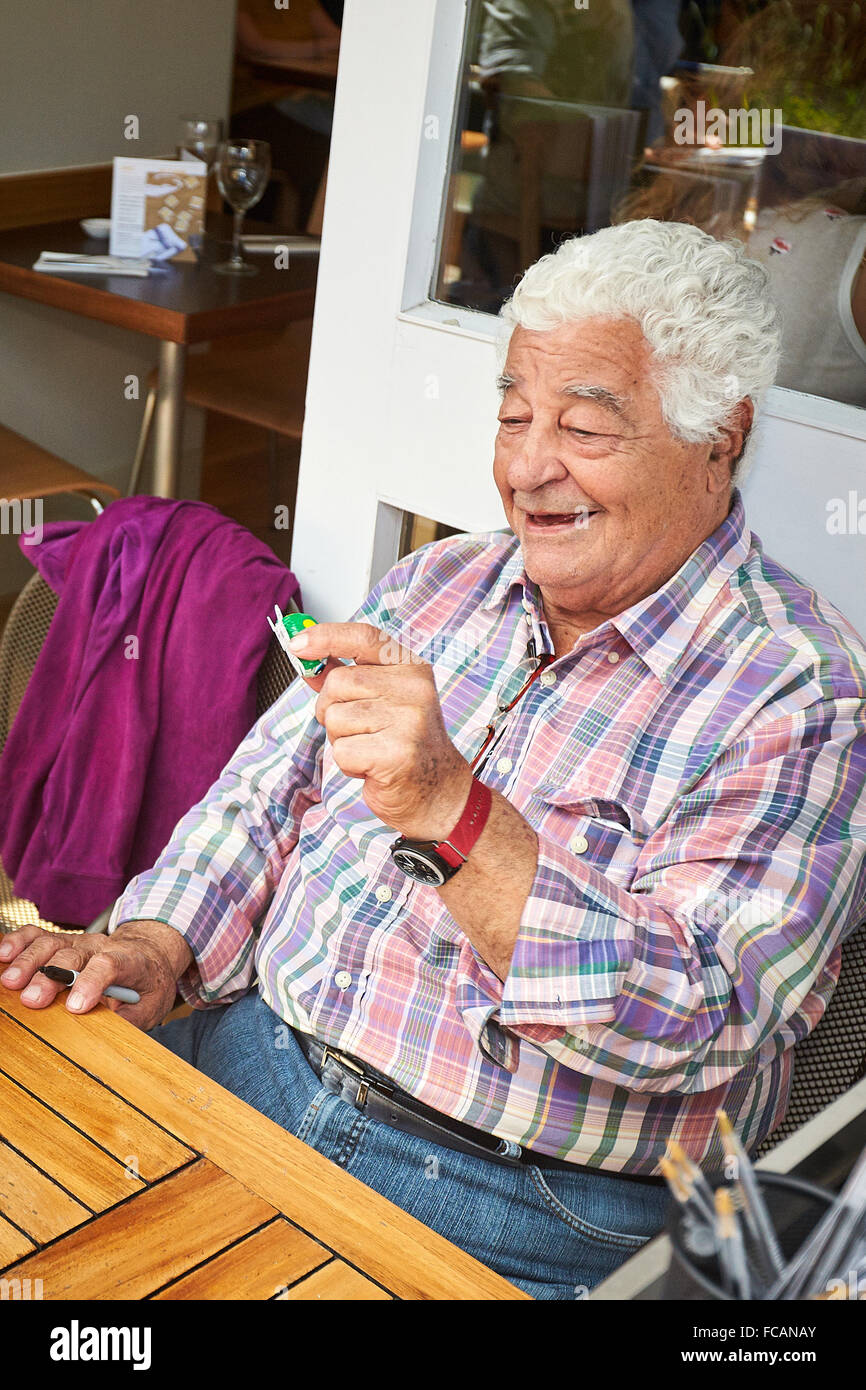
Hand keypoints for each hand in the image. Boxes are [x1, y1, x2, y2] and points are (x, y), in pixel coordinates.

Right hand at [0, 920, 192, 1030]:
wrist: (149, 952)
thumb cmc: (148, 983)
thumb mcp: (154, 1006)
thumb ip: (131, 1020)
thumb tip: (107, 1038)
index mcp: (130, 961)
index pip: (110, 964)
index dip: (91, 983)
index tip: (75, 1007)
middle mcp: (102, 947)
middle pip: (74, 957)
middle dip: (51, 978)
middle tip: (32, 1000)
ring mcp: (80, 942)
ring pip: (52, 944)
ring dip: (29, 961)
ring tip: (9, 982)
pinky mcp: (63, 942)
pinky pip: (38, 935)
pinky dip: (20, 942)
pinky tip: (4, 954)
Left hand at [289, 622, 473, 839]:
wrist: (437, 793)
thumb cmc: (404, 746)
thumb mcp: (379, 702)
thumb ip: (345, 679)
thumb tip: (307, 658)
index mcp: (412, 669)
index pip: (364, 637)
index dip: (326, 636)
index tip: (297, 643)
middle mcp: (414, 690)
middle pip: (339, 682)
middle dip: (331, 709)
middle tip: (356, 729)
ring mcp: (408, 720)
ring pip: (336, 718)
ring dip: (341, 740)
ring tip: (370, 749)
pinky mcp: (397, 753)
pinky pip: (342, 751)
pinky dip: (348, 764)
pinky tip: (372, 768)